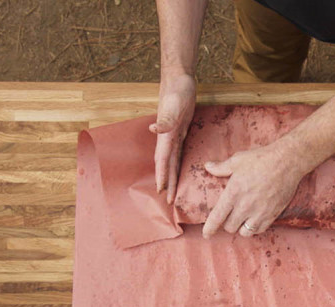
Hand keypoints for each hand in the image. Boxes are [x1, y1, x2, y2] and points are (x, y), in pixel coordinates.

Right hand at [149, 74, 195, 202]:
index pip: (163, 160)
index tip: (162, 191)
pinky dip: (178, 164)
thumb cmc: (176, 90)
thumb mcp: (173, 104)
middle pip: (167, 165)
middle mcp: (167, 138)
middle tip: (170, 201)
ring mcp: (174, 135)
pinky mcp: (181, 131)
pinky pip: (179, 152)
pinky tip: (180, 170)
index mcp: (165, 135)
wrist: (179, 78)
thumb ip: (165, 118)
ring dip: (172, 177)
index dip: (163, 175)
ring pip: (172, 161)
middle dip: (168, 183)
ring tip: (173, 192)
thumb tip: (153, 129)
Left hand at [202, 145, 305, 237]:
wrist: (287, 162)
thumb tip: (208, 167)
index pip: (217, 217)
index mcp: (233, 193)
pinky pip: (259, 230)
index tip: (206, 234)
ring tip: (241, 220)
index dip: (209, 228)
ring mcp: (260, 212)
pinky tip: (253, 221)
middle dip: (227, 224)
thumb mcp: (238, 160)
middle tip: (229, 217)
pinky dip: (254, 228)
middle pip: (230, 227)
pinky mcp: (272, 214)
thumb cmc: (261, 159)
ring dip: (240, 228)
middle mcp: (245, 206)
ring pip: (244, 232)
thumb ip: (221, 167)